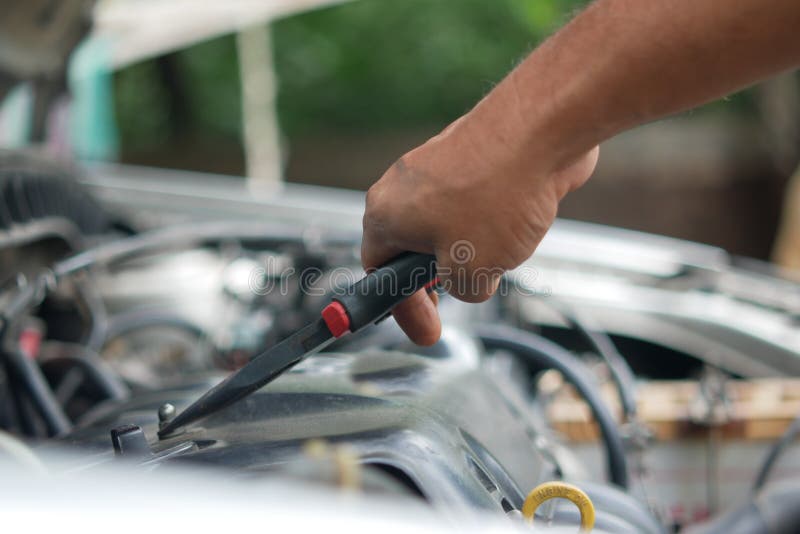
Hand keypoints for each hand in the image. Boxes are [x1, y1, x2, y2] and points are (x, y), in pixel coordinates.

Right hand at [361, 103, 597, 344]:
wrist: (540, 130)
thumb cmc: (497, 195)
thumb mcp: (473, 273)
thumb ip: (462, 291)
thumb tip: (470, 284)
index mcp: (386, 215)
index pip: (378, 273)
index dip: (402, 308)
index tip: (427, 330)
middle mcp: (403, 186)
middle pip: (408, 246)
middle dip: (434, 278)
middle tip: (455, 299)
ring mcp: (437, 167)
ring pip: (442, 224)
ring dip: (464, 249)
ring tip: (495, 258)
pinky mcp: (471, 157)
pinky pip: (470, 203)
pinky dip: (486, 224)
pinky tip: (512, 229)